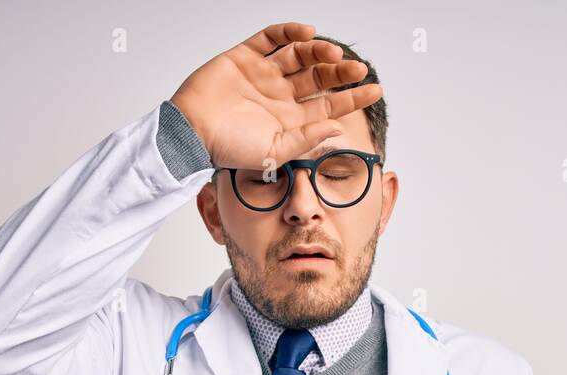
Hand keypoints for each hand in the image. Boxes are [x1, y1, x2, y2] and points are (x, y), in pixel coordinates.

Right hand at [169, 22, 382, 171]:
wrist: (191, 134)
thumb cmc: (228, 149)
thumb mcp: (275, 151)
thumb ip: (307, 139)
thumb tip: (339, 128)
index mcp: (290, 119)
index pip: (330, 105)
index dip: (353, 97)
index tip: (376, 89)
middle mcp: (280, 94)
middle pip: (319, 77)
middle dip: (340, 72)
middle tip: (358, 68)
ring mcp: (263, 74)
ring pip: (299, 55)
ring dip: (318, 50)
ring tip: (332, 52)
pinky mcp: (244, 56)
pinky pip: (271, 38)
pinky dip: (289, 32)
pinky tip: (307, 33)